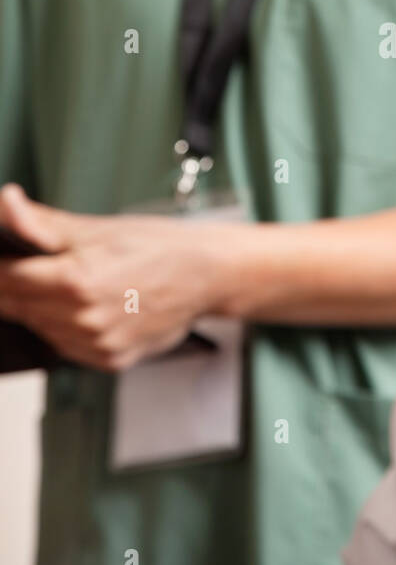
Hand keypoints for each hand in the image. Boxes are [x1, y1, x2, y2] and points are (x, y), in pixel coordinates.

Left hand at [0, 186, 222, 370]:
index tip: (3, 256)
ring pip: (38, 328)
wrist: (207, 276)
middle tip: (39, 266)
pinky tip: (86, 307)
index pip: (2, 280)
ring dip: (40, 308)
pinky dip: (65, 327)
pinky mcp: (108, 360)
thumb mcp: (98, 227)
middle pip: (15, 307)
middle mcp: (82, 320)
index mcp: (75, 281)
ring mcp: (95, 345)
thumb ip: (42, 222)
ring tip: (72, 284)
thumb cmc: (159, 247)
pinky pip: (65, 346)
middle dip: (15, 286)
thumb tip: (6, 204)